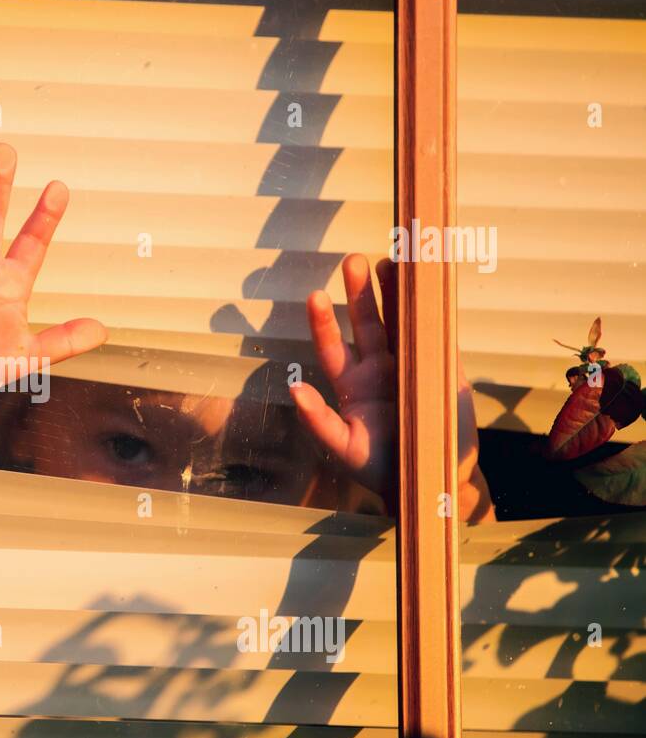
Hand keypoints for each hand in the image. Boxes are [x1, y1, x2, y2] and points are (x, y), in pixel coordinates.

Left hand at [289, 253, 493, 521]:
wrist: (432, 478)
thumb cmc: (381, 467)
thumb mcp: (345, 448)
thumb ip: (320, 422)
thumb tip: (295, 391)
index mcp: (352, 384)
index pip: (333, 346)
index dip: (324, 322)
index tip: (316, 296)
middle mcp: (378, 368)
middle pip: (367, 322)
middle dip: (360, 292)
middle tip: (353, 260)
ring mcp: (411, 364)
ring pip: (401, 320)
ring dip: (396, 292)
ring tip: (392, 260)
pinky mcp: (443, 366)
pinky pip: (437, 331)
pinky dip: (434, 309)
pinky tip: (431, 285)